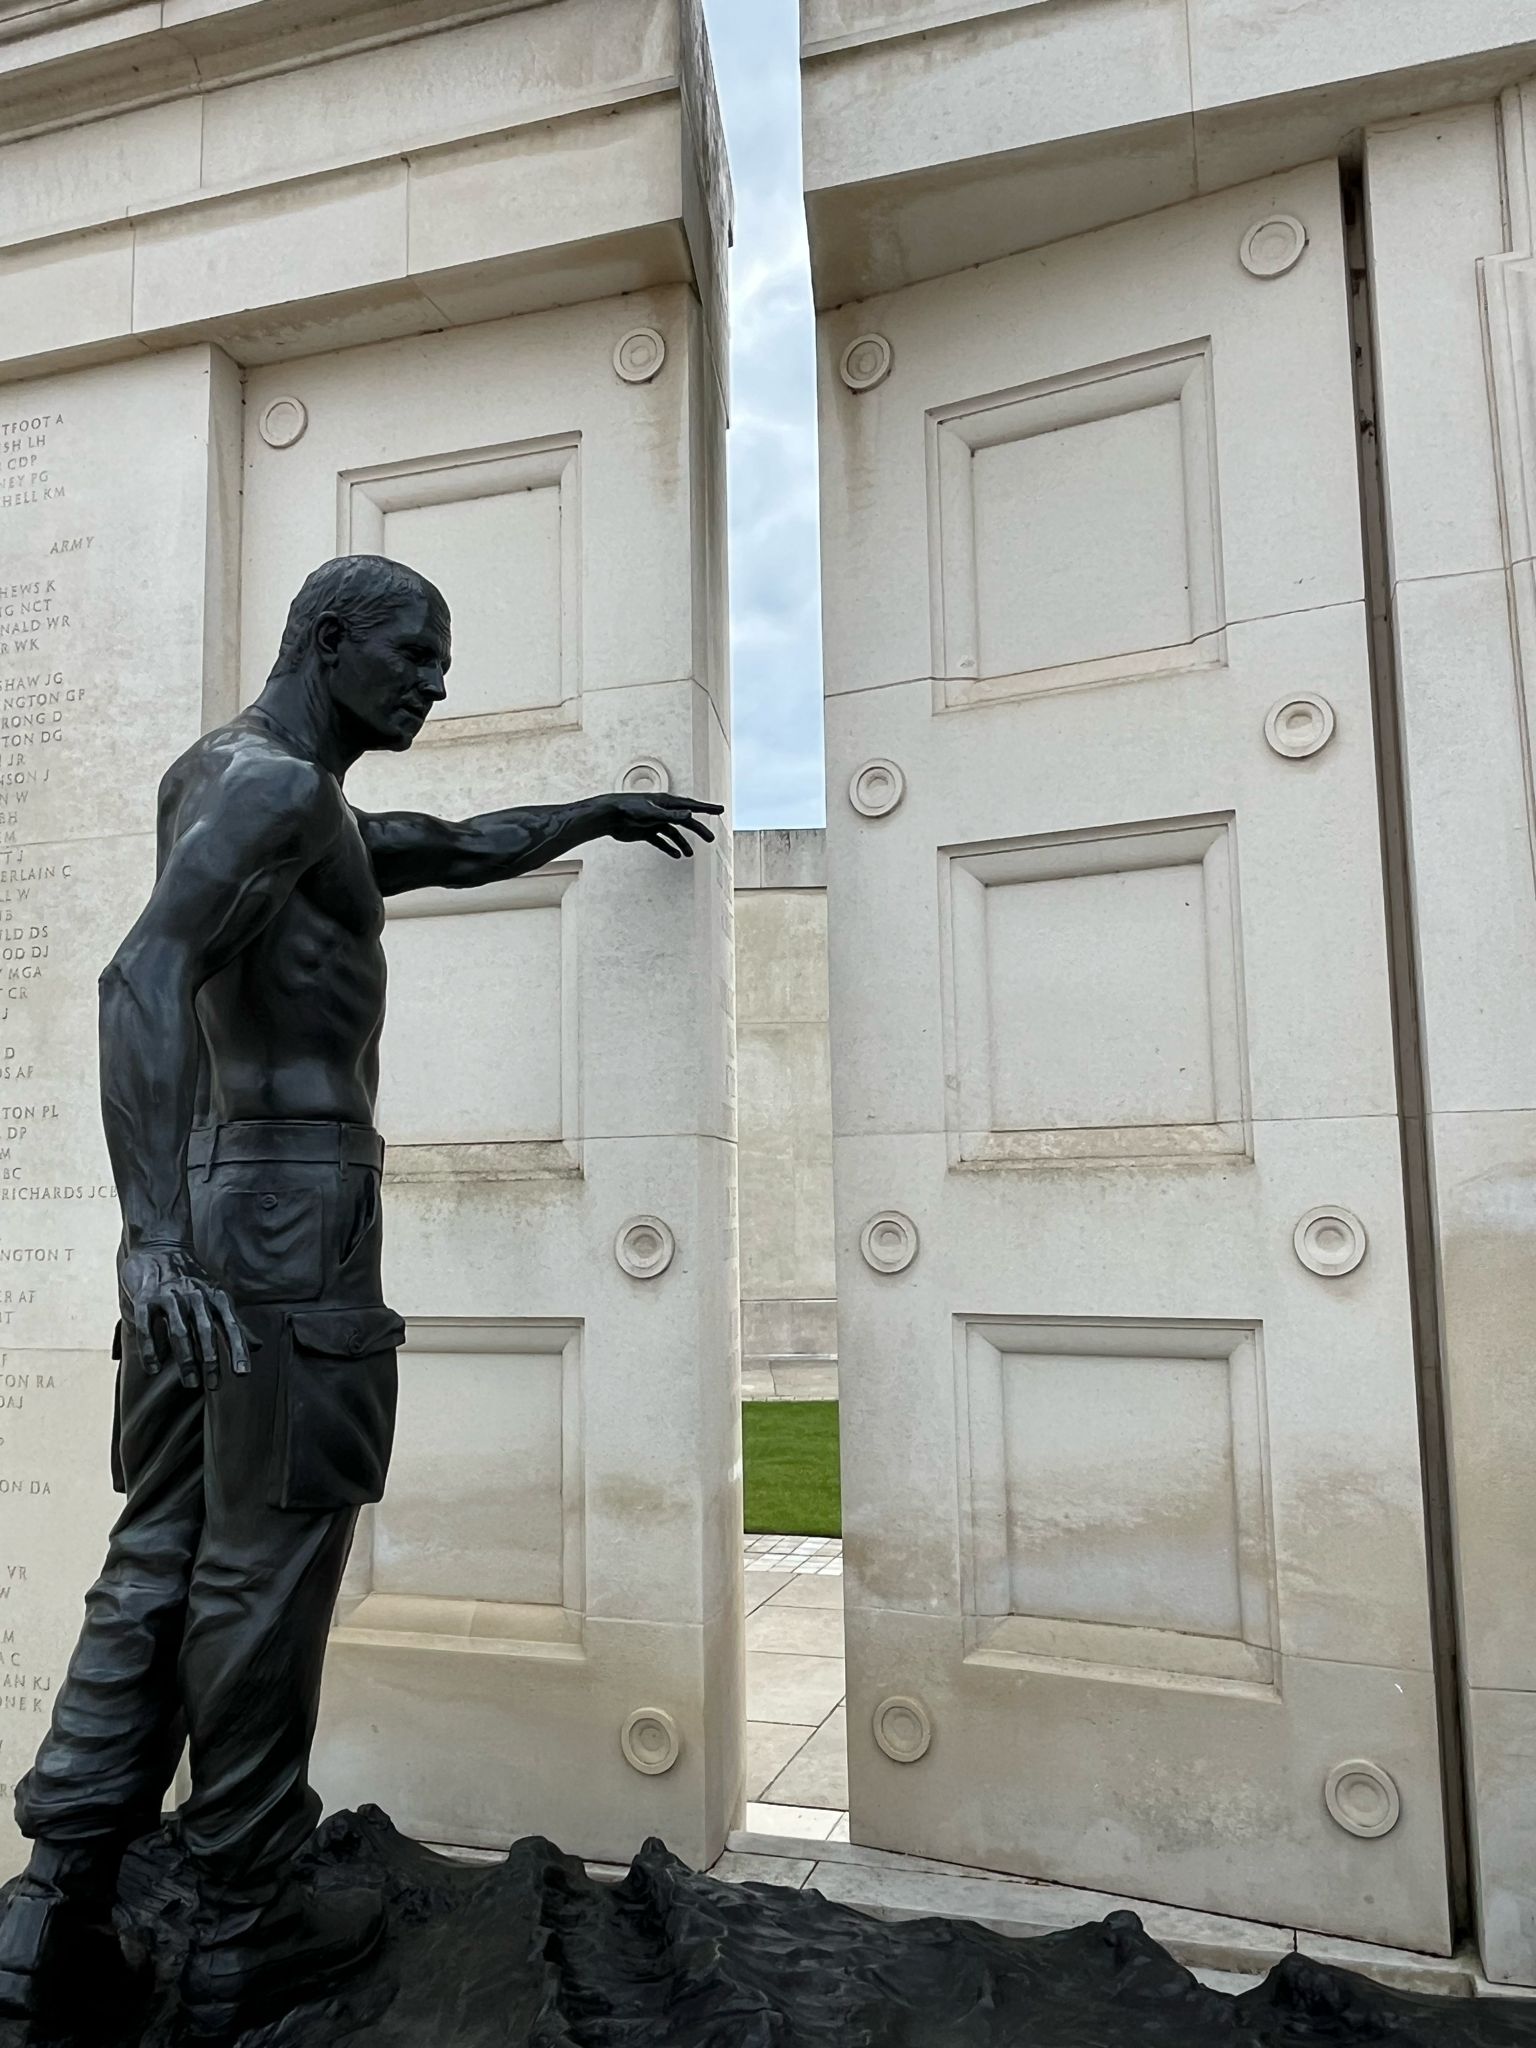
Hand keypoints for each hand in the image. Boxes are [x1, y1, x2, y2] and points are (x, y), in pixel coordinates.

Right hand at [118, 1244, 250, 1389]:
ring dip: (185, 1359)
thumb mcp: (217, 1297)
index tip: (242, 1373)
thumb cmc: (191, 1280)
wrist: (160, 1247)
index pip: (230, 1325)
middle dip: (211, 1359)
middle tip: (212, 1385)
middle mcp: (195, 1295)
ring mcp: (170, 1296)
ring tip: (190, 1382)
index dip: (237, 1349)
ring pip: (179, 1332)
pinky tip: (153, 1368)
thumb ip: (234, 1323)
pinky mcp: (146, 1298)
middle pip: (206, 1331)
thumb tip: (259, 1346)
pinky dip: (151, 1349)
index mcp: (216, 1296)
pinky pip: (148, 1327)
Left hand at [599, 791, 723, 858]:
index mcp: (666, 802)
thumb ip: (670, 815)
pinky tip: (676, 856)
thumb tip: (690, 814)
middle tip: (711, 838)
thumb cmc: (628, 809)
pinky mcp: (646, 832)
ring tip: (690, 854)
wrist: (608, 816)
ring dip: (682, 843)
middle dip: (698, 830)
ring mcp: (654, 822)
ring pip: (673, 833)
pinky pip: (661, 841)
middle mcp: (662, 811)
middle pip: (685, 821)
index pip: (691, 805)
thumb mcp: (651, 812)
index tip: (720, 810)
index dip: (707, 808)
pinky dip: (668, 848)